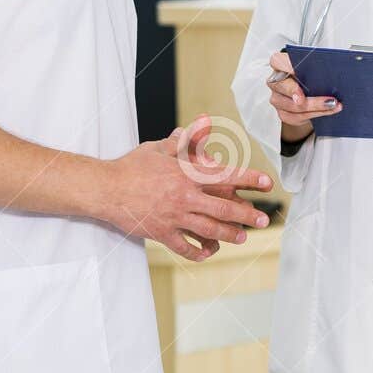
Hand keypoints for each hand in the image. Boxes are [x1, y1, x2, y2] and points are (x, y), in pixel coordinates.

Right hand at [101, 115, 272, 261]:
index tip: (267, 183)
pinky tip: (208, 251)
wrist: (105, 189)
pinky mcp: (162, 234)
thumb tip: (205, 120)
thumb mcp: (160, 147)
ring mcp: (173, 217)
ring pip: (209, 230)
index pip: (225, 176)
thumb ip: (186, 139)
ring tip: (242, 237)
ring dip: (229, 235)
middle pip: (223, 208)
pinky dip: (199, 251)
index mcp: (186, 173)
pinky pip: (186, 248)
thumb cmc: (134, 165)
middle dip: (247, 215)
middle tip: (263, 220)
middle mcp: (184, 196)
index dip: (249, 179)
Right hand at [266, 50, 340, 142]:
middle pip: (280, 85)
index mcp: (281, 65)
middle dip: (293, 91)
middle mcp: (276, 81)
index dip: (285, 65)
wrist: (312, 93)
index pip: (277, 61)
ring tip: (331, 103)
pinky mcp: (284, 113)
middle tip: (303, 98)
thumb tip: (333, 68)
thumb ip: (318, 66)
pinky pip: (296, 117)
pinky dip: (315, 114)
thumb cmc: (312, 76)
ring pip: (289, 105)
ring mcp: (278, 98)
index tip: (296, 70)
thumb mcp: (315, 67)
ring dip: (313, 106)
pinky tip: (328, 110)